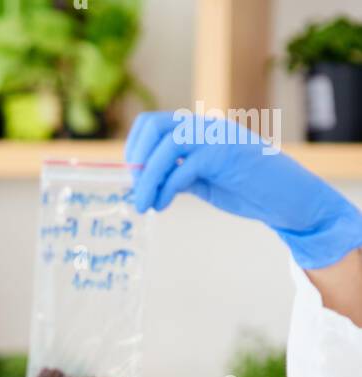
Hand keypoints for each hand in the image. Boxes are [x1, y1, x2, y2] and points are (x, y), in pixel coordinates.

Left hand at [124, 111, 361, 269]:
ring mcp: (217, 138)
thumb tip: (150, 181)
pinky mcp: (226, 155)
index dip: (135, 148)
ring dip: (147, 179)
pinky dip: (166, 188)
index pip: (153, 123)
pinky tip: (163, 205)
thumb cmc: (250, 190)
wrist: (289, 199)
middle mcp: (206, 127)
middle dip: (136, 159)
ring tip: (144, 205)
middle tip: (136, 190)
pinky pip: (184, 166)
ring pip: (166, 145)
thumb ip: (181, 174)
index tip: (133, 178)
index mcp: (199, 131)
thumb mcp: (205, 182)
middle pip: (153, 126)